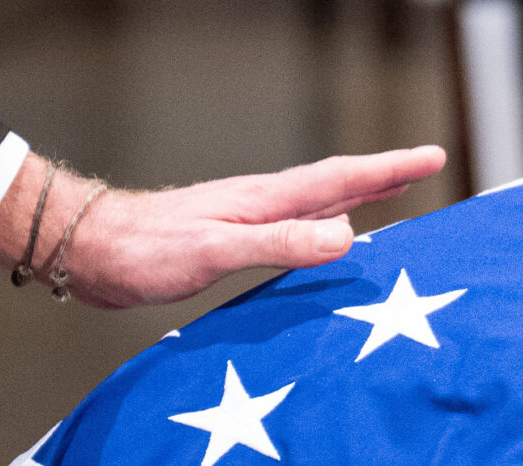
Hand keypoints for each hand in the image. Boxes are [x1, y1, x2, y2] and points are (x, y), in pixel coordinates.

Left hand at [0, 145, 446, 307]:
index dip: (389, 170)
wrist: (90, 250)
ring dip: (355, 199)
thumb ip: (279, 244)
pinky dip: (320, 228)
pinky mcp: (228, 240)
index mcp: (267, 201)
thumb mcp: (218, 251)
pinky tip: (318, 241)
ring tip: (386, 196)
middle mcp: (261, 204)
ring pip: (315, 206)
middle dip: (382, 176)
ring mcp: (245, 220)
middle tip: (424, 167)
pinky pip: (293, 230)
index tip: (432, 156)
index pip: (341, 179)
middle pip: (335, 185)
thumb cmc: (146, 251)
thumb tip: (345, 236)